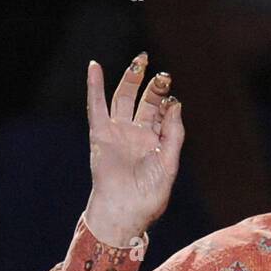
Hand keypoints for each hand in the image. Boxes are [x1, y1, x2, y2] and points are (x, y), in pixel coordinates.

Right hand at [84, 53, 184, 247]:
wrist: (125, 210)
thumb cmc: (149, 194)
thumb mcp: (169, 162)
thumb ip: (173, 133)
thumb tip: (175, 104)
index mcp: (156, 143)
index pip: (163, 114)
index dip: (168, 103)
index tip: (172, 99)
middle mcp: (137, 135)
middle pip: (145, 102)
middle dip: (154, 87)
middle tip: (163, 75)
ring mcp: (118, 133)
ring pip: (124, 99)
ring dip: (131, 79)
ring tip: (140, 60)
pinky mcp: (100, 134)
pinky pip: (96, 106)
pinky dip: (94, 86)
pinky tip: (95, 67)